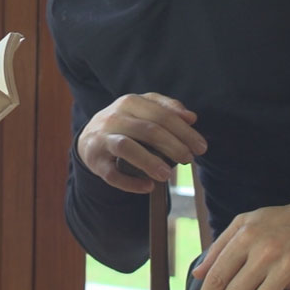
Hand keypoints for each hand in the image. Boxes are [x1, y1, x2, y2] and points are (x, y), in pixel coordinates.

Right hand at [77, 92, 206, 192]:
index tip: (200, 147)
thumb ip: (167, 108)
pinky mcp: (95, 161)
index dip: (184, 131)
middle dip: (173, 146)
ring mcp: (102, 139)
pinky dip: (130, 182)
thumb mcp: (143, 109)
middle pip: (148, 130)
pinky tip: (148, 186)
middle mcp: (114, 118)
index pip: (162, 115)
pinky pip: (112, 173)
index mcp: (129, 103)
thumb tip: (191, 117)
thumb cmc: (125, 123)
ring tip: (167, 175)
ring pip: (126, 147)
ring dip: (149, 161)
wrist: (90, 138)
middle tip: (188, 159)